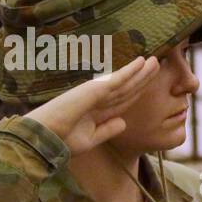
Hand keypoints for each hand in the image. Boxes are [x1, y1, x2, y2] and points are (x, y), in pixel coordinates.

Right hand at [25, 55, 159, 154]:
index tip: (150, 84)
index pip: (123, 100)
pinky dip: (130, 71)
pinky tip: (141, 62)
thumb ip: (108, 130)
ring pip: (125, 81)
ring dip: (141, 71)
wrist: (45, 137)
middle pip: (127, 88)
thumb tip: (123, 122)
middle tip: (156, 65)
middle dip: (142, 78)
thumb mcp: (90, 139)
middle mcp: (98, 99)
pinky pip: (117, 80)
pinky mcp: (94, 89)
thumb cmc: (62, 140)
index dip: (137, 91)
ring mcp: (96, 92)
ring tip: (154, 61)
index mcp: (97, 111)